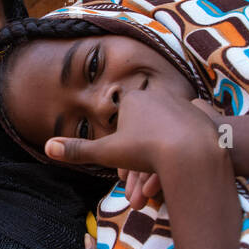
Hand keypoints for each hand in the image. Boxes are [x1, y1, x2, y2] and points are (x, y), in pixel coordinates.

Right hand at [46, 93, 223, 207]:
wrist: (191, 153)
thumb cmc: (146, 151)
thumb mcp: (107, 154)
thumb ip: (78, 151)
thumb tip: (47, 147)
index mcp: (132, 99)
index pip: (123, 110)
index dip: (123, 129)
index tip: (127, 144)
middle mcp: (157, 94)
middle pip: (146, 113)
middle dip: (145, 132)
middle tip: (146, 152)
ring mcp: (181, 102)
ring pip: (169, 117)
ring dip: (166, 132)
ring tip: (166, 152)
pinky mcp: (201, 112)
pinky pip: (192, 120)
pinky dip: (190, 131)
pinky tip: (189, 143)